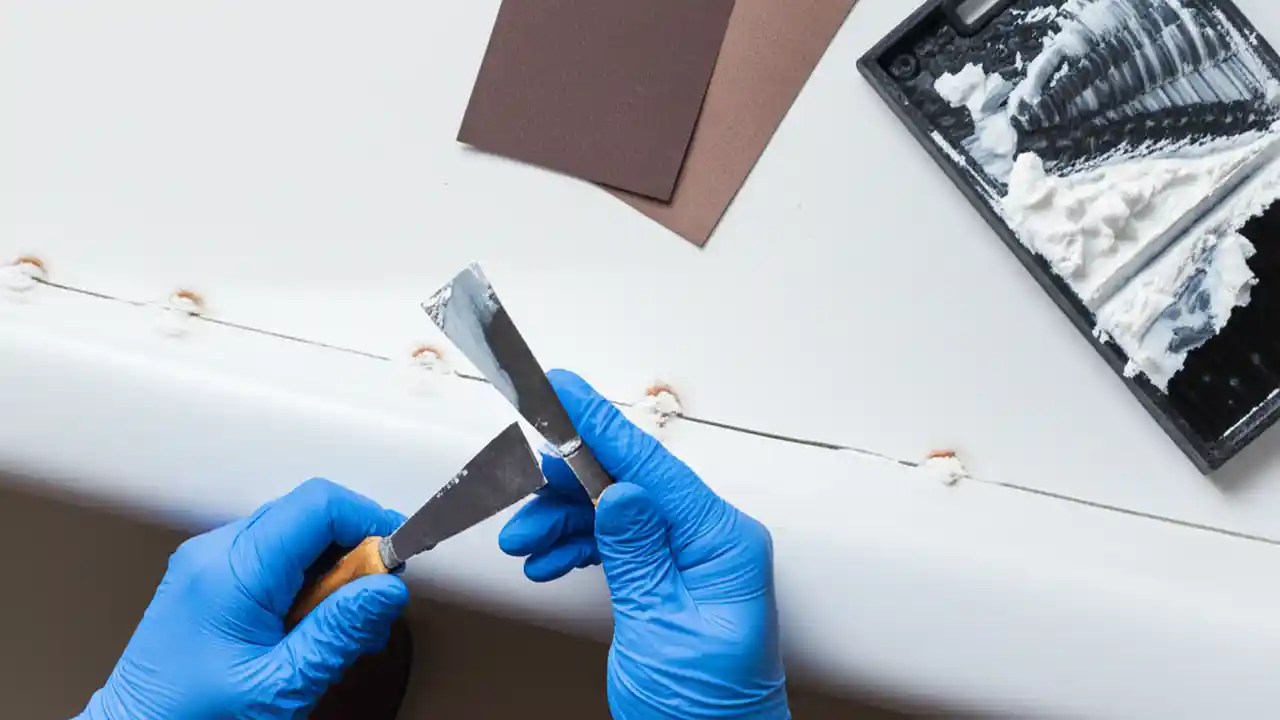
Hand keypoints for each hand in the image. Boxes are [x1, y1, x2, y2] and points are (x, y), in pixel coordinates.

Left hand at [78, 479, 408, 719]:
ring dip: (332, 569)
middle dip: (355, 551)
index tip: (396, 555)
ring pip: (295, 532)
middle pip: (310, 515)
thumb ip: (339, 632)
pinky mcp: (208, 575)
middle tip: (371, 603)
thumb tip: (387, 590)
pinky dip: (304, 579)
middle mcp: (214, 553)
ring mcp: (207, 561)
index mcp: (232, 571)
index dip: (369, 519)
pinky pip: (272, 554)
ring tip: (338, 626)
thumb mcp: (281, 684)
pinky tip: (310, 623)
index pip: (318, 505)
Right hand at [499, 371, 788, 718]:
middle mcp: (712, 543)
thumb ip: (635, 553)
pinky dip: (578, 547)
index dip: (599, 425)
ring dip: (564, 521)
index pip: (653, 465)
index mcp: (723, 543)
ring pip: (616, 513)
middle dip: (567, 484)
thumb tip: (620, 490)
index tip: (562, 390)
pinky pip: (619, 544)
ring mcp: (692, 560)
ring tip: (525, 541)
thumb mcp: (659, 627)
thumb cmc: (704, 712)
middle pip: (629, 483)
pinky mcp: (672, 579)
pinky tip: (550, 558)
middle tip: (521, 483)